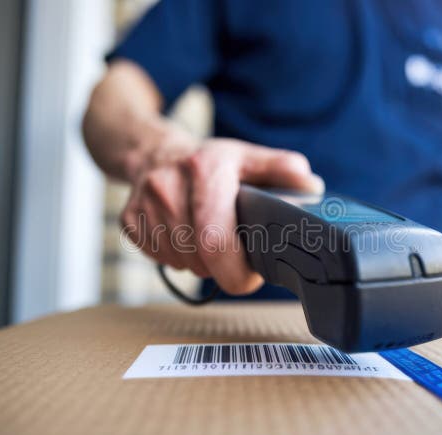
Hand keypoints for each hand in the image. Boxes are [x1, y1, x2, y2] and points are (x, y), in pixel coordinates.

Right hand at [121, 136, 323, 294]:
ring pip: (179, 262)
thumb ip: (282, 169)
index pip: (215, 240)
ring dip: (199, 263)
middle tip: (233, 257)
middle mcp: (168, 185)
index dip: (236, 270)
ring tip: (208, 239)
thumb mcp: (248, 157)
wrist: (154, 152)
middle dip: (222, 268)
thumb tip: (312, 186)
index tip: (251, 274)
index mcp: (205, 169)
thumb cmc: (210, 161)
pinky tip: (185, 236)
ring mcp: (145, 204)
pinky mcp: (129, 220)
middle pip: (199, 258)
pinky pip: (159, 259)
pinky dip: (177, 258)